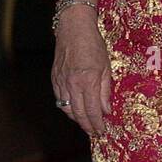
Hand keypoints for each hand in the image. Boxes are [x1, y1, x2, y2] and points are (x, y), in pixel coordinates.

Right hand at [52, 8, 112, 135]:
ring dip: (76, 119)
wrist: (73, 29)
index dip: (97, 124)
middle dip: (87, 126)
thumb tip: (106, 110)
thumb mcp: (106, 67)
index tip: (102, 131)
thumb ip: (106, 91)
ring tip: (86, 124)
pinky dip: (67, 108)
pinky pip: (59, 99)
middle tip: (95, 133)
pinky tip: (74, 110)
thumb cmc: (93, 45)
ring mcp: (61, 82)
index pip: (92, 110)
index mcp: (87, 81)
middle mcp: (72, 84)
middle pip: (78, 113)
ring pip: (66, 108)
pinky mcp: (54, 78)